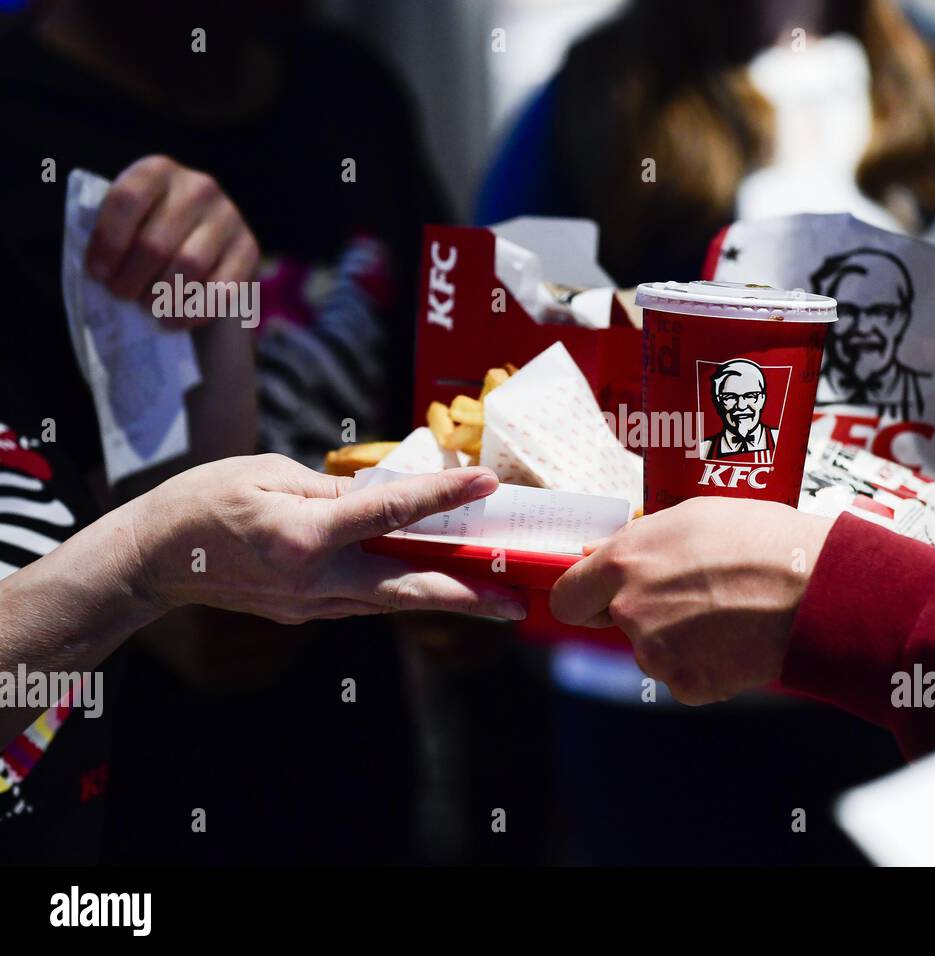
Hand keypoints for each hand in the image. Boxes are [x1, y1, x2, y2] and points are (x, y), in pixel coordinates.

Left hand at [86, 155, 259, 324]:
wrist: (198, 241)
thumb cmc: (148, 233)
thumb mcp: (127, 220)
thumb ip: (113, 235)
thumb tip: (104, 273)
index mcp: (157, 170)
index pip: (127, 200)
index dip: (108, 242)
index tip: (98, 274)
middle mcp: (198, 187)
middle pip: (155, 242)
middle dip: (131, 278)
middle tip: (122, 295)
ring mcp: (229, 216)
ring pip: (188, 266)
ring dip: (162, 297)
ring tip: (148, 307)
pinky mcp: (250, 248)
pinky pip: (221, 289)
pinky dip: (193, 311)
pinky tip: (175, 320)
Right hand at [124, 454, 526, 623]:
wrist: (152, 561)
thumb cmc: (204, 501)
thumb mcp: (267, 474)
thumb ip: (334, 490)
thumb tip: (389, 496)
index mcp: (304, 536)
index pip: (389, 514)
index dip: (442, 498)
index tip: (486, 486)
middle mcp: (314, 579)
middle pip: (408, 590)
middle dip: (468, 597)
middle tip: (518, 603)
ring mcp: (311, 604)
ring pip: (393, 601)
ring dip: (446, 599)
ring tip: (496, 598)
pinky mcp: (307, 612)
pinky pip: (367, 601)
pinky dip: (404, 592)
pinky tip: (436, 585)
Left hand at [550, 498, 832, 703]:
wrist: (817, 588)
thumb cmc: (761, 539)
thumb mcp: (692, 515)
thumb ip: (637, 541)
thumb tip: (597, 553)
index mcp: (625, 563)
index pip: (568, 598)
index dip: (583, 597)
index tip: (599, 597)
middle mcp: (631, 610)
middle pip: (617, 624)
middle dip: (643, 613)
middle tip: (692, 595)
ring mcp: (658, 653)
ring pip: (653, 651)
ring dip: (678, 638)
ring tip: (726, 610)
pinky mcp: (688, 685)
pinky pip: (685, 675)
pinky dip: (705, 663)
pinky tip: (736, 637)